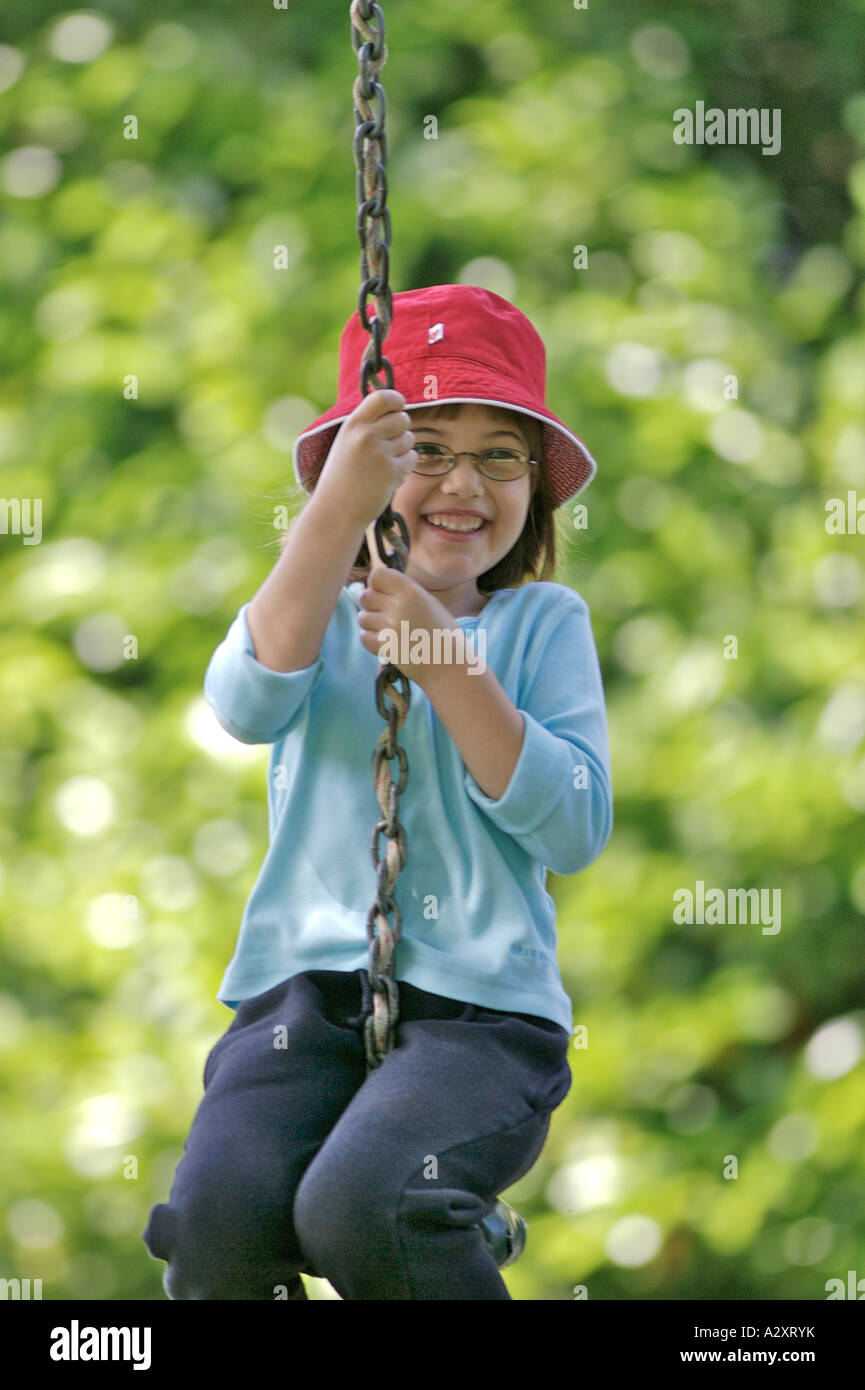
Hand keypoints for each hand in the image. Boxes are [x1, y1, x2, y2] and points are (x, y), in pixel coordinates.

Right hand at [315, 389, 417, 529]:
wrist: (336, 511)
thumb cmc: (342, 477)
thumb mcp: (346, 443)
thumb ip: (367, 426)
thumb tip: (397, 410)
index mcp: (353, 425)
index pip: (383, 397)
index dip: (396, 400)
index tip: (399, 407)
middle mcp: (366, 435)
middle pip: (403, 418)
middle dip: (401, 430)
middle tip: (389, 446)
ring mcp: (380, 453)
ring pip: (409, 439)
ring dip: (403, 451)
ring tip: (383, 465)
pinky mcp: (391, 471)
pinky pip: (411, 459)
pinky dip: (404, 468)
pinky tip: (387, 477)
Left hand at [357, 566, 458, 685]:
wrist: (449, 664)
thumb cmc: (442, 633)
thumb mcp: (429, 602)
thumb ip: (404, 592)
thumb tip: (376, 585)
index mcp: (411, 591)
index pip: (376, 575)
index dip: (376, 584)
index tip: (384, 593)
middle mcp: (399, 605)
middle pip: (365, 596)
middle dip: (371, 605)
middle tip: (385, 614)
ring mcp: (390, 627)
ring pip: (363, 617)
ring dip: (371, 624)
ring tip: (388, 631)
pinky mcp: (385, 646)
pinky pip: (364, 636)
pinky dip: (371, 640)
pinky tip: (385, 642)